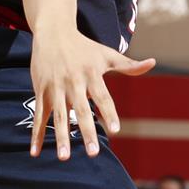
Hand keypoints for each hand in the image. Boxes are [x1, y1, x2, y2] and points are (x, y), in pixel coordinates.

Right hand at [27, 27, 154, 159]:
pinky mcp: (41, 91)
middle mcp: (73, 82)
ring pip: (58, 116)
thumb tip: (152, 62)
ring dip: (60, 136)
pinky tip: (35, 152)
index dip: (109, 113)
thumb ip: (128, 65)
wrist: (53, 31)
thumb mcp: (107, 54)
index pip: (103, 97)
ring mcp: (55, 87)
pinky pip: (39, 116)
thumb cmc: (84, 46)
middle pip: (81, 111)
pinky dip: (36, 134)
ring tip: (64, 157)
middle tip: (93, 153)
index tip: (115, 131)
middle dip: (87, 132)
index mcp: (91, 75)